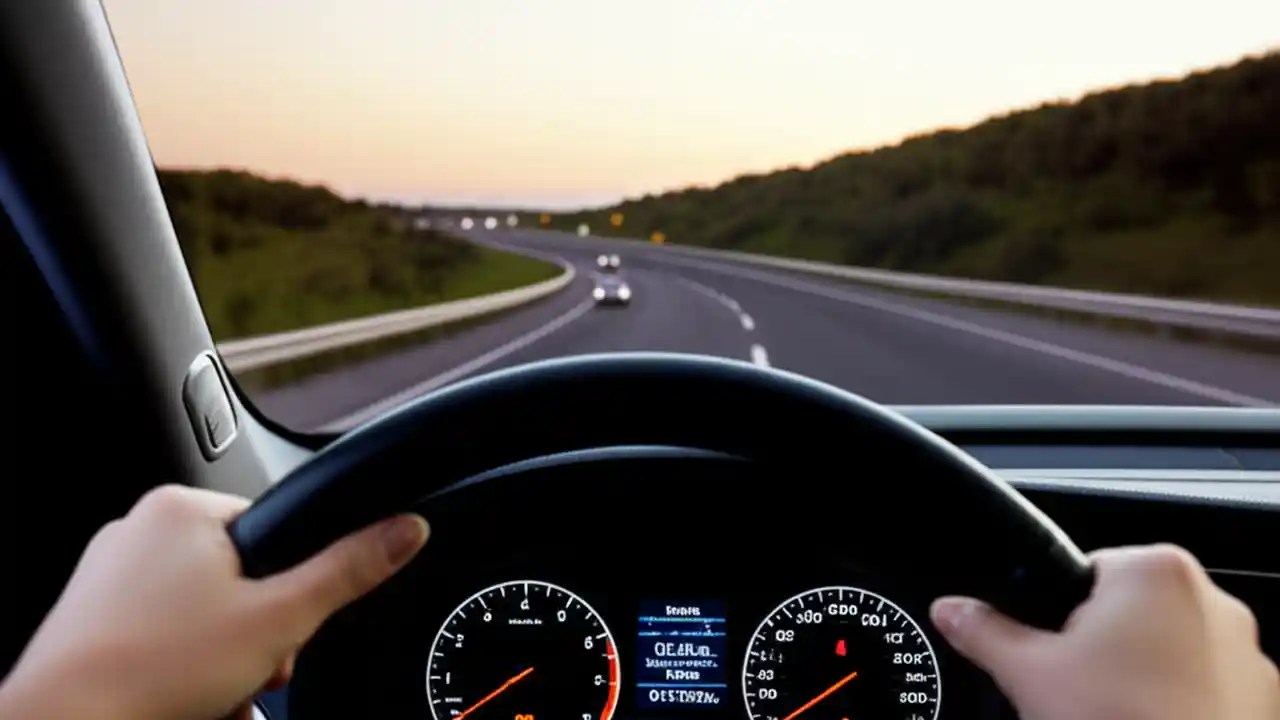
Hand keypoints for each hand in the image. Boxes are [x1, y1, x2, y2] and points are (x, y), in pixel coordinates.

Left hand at [0, 485, 428, 719]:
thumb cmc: (152, 672)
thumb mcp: (279, 620)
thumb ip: (348, 571)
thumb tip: (407, 529)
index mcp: (184, 508)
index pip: (272, 534)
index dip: (289, 590)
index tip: (280, 630)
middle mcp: (139, 530)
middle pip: (237, 578)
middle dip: (253, 635)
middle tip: (245, 671)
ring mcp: (108, 574)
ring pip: (199, 611)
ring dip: (219, 657)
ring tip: (207, 692)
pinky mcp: (89, 617)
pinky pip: (159, 631)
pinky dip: (176, 665)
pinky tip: (176, 697)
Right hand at [931, 544, 1278, 719]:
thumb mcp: (1029, 673)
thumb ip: (984, 630)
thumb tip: (952, 611)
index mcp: (1155, 571)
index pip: (1088, 568)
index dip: (1062, 612)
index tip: (1059, 650)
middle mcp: (1213, 600)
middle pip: (1131, 609)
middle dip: (1103, 645)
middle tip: (1081, 688)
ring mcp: (1247, 652)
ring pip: (1172, 649)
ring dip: (1144, 673)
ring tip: (1116, 712)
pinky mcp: (1263, 697)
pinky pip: (1209, 685)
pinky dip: (1181, 701)